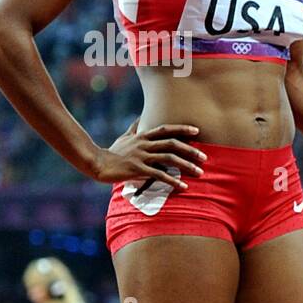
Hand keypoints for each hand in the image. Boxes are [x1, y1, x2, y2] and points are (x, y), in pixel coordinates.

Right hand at [90, 123, 205, 191]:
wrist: (97, 164)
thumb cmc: (113, 152)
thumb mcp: (125, 137)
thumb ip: (136, 127)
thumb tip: (142, 116)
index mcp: (143, 136)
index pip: (166, 129)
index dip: (182, 129)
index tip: (197, 131)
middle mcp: (144, 144)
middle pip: (172, 144)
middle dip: (190, 150)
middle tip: (205, 157)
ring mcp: (141, 157)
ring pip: (168, 159)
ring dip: (186, 165)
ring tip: (199, 172)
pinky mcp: (138, 170)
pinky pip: (159, 175)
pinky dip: (173, 181)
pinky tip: (183, 186)